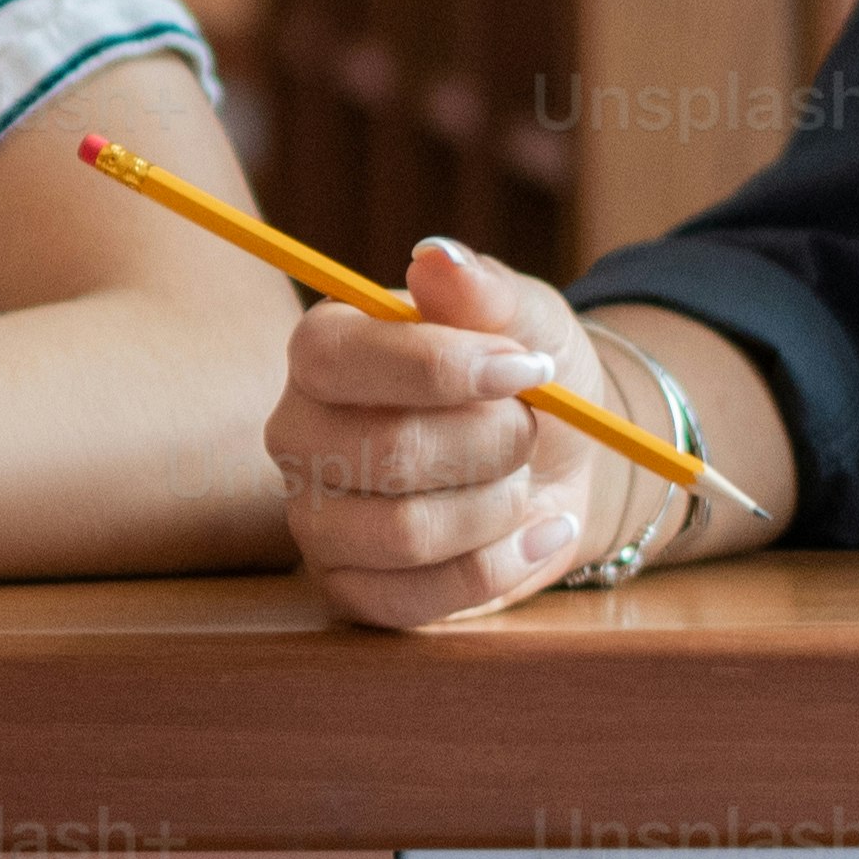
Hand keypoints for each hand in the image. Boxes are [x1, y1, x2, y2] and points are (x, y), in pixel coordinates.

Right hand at [267, 240, 643, 630]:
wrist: (560, 466)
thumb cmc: (529, 381)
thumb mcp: (528, 319)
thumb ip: (485, 290)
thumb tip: (436, 257)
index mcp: (323, 352)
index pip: (338, 358)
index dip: (442, 368)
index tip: (529, 370)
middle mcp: (298, 434)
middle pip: (387, 452)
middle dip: (494, 444)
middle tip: (530, 429)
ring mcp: (314, 517)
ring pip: (406, 532)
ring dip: (499, 506)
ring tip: (521, 482)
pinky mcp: (348, 590)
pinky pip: (418, 600)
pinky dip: (501, 566)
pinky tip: (534, 534)